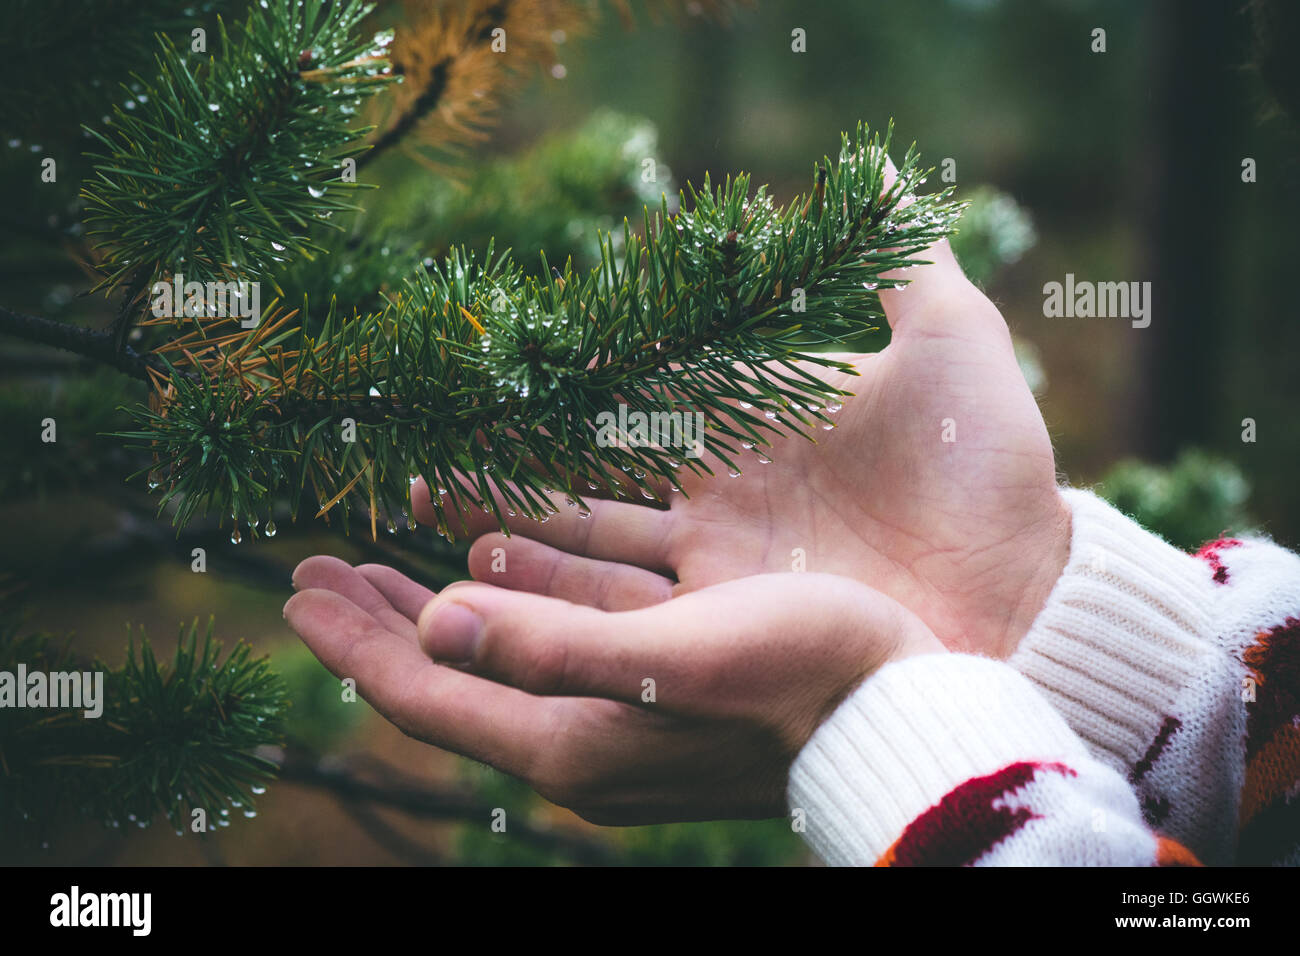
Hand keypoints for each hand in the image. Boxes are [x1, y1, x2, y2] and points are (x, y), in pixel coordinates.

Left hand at [284, 556, 942, 824]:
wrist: (901, 715)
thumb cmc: (801, 680)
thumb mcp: (672, 660)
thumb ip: (547, 648)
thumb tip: (428, 624)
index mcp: (567, 739)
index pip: (424, 692)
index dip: (354, 642)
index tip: (295, 587)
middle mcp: (579, 738)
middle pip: (446, 678)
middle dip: (375, 623)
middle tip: (312, 569)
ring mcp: (614, 714)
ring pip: (495, 654)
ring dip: (434, 604)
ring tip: (385, 562)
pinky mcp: (650, 687)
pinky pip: (548, 642)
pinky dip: (506, 602)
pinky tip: (495, 563)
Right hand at [414, 240, 1069, 659]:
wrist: (1030, 595)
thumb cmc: (990, 470)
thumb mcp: (952, 344)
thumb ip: (903, 257)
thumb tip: (879, 168)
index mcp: (749, 427)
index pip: (631, 398)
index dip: (562, 390)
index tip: (492, 375)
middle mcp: (715, 503)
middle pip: (585, 482)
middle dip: (502, 473)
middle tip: (418, 463)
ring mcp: (716, 569)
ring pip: (585, 548)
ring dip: (510, 532)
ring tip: (424, 506)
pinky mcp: (727, 628)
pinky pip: (622, 609)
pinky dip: (555, 594)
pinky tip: (481, 580)